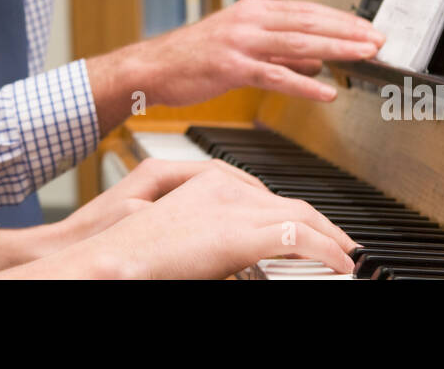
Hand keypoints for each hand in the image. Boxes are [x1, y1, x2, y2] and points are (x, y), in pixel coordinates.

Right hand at [4, 169, 356, 278]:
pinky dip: (322, 249)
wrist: (98, 254)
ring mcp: (230, 205)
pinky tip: (338, 262)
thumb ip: (197, 228)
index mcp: (200, 181)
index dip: (287, 213)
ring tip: (345, 254)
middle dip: (315, 222)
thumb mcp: (164, 229)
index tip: (305, 230)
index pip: (257, 192)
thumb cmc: (119, 247)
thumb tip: (223, 251)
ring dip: (326, 235)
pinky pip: (295, 238)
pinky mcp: (238, 232)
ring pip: (297, 214)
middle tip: (339, 242)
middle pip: (284, 201)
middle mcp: (219, 185)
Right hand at [90, 0, 382, 125]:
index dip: (342, 20)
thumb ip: (279, 52)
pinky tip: (325, 91)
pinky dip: (303, 83)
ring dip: (335, 50)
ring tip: (362, 57)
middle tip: (378, 40)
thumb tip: (316, 59)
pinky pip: (275, 75)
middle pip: (309, 23)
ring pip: (298, 44)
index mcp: (254, 10)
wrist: (152, 67)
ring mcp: (240, 41)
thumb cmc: (193, 58)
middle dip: (348, 32)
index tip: (368, 28)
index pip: (308, 11)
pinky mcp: (231, 66)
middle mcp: (250, 20)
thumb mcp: (241, 47)